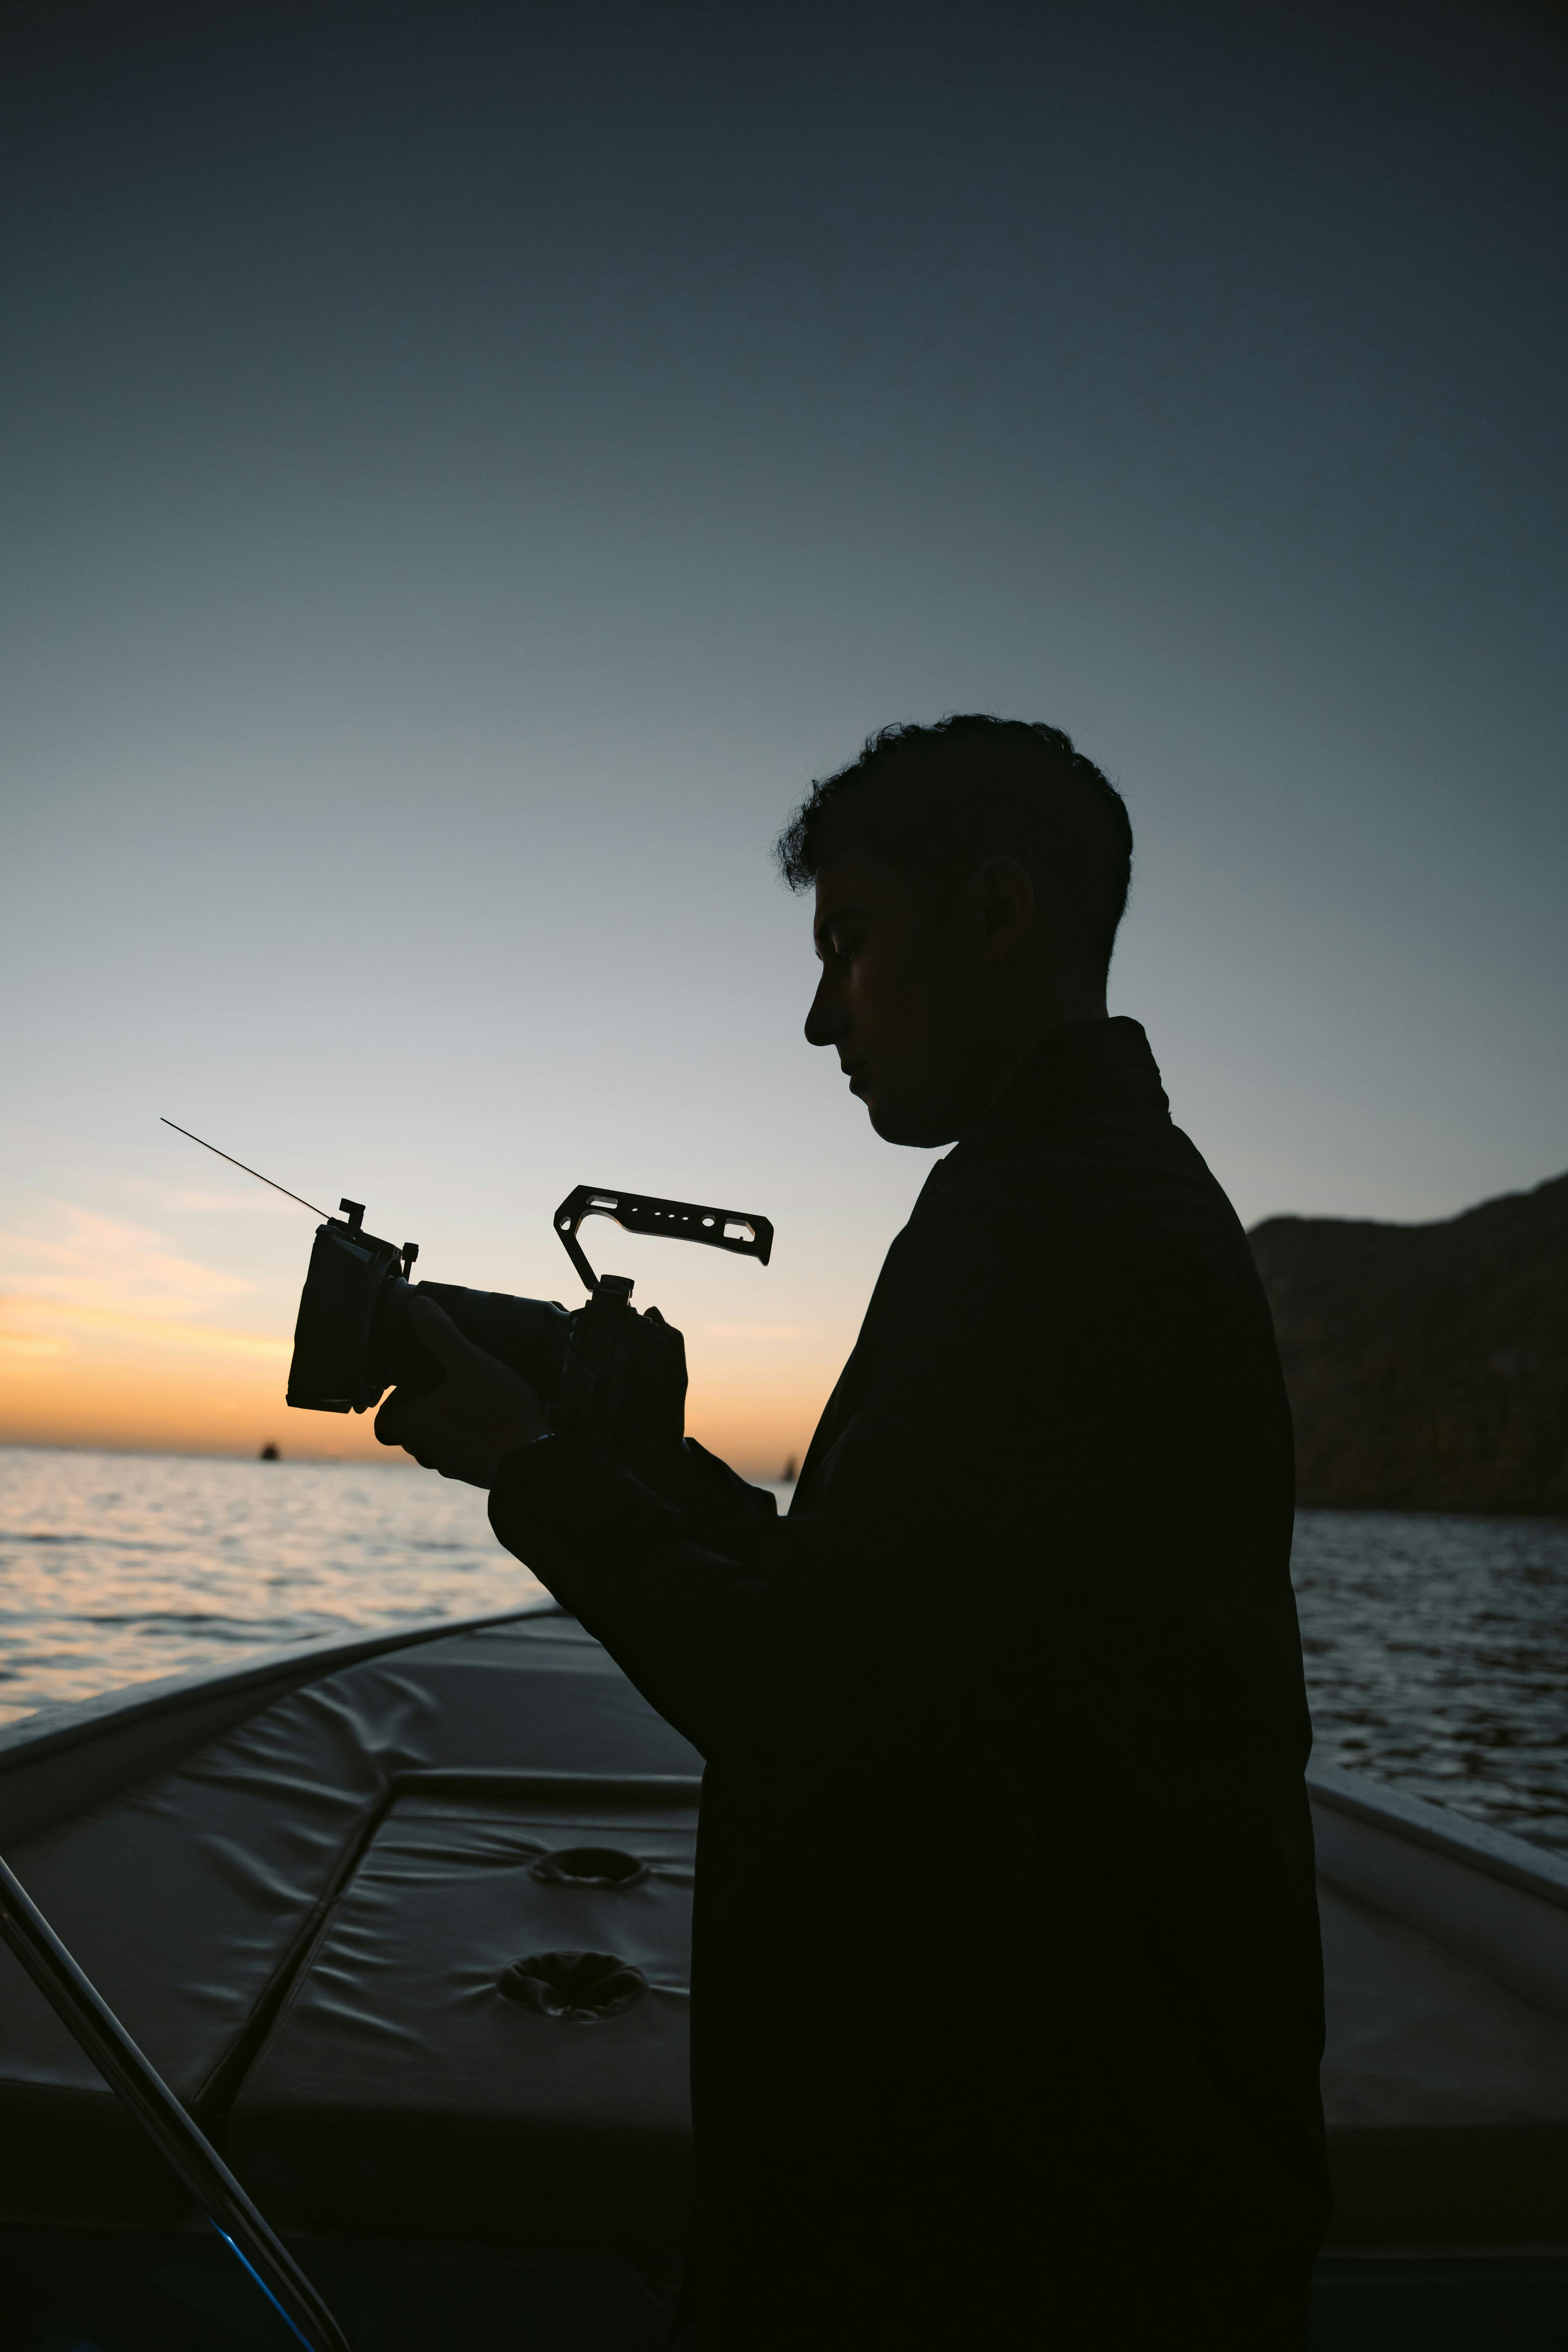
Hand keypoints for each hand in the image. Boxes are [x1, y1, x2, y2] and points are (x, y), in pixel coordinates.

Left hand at [375, 1293, 549, 1486]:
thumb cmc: (496, 1414)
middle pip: (413, 1430)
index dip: (394, 1403)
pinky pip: (468, 1452)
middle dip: (425, 1408)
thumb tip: (416, 1305)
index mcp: (413, 1426)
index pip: (384, 1422)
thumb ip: (441, 1335)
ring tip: (476, 1398)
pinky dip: (475, 1437)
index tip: (413, 1384)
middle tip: (449, 1382)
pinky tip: (498, 1419)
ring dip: (451, 1423)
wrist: (536, 1464)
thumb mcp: (470, 1363)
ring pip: (441, 1442)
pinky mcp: (480, 1473)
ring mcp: (455, 1467)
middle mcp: (427, 1451)